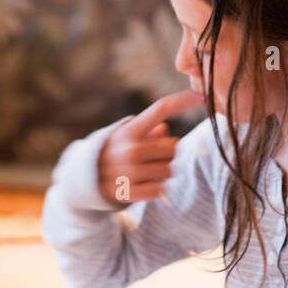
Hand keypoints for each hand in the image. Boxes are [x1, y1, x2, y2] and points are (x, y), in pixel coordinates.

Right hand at [97, 89, 202, 207]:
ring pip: (170, 170)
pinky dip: (156, 188)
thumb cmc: (114, 151)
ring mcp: (130, 171)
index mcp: (130, 130)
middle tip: (153, 157)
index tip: (201, 95)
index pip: (161, 109)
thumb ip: (149, 131)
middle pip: (174, 148)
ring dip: (163, 171)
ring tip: (146, 171)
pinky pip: (160, 189)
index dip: (183, 100)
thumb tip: (165, 131)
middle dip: (168, 153)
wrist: (85, 178)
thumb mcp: (126, 136)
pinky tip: (142, 184)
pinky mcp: (130, 192)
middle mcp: (130, 149)